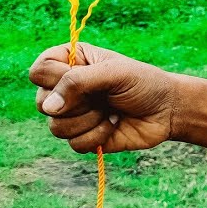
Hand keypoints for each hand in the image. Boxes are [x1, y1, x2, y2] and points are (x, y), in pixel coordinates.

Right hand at [28, 42, 179, 153]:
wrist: (168, 110)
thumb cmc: (144, 83)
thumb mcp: (113, 73)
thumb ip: (77, 82)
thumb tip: (48, 108)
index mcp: (70, 62)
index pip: (38, 72)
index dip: (56, 80)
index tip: (84, 78)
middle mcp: (66, 89)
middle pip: (42, 104)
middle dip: (78, 104)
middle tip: (104, 97)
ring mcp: (74, 114)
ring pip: (56, 128)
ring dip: (90, 121)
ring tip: (111, 111)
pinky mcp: (83, 137)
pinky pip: (74, 144)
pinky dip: (98, 136)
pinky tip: (114, 124)